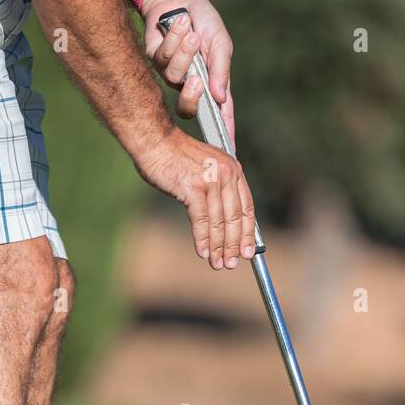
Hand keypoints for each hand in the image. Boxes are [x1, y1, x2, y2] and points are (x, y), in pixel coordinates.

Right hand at [135, 126, 254, 269]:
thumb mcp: (207, 167)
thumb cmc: (176, 156)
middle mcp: (226, 174)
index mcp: (233, 169)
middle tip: (231, 264)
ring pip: (218, 222)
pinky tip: (203, 252)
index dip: (247, 232)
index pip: (246, 207)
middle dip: (233, 245)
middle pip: (234, 218)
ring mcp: (210, 180)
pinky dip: (203, 239)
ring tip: (218, 264)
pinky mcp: (193, 187)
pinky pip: (201, 220)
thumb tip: (223, 222)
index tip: (248, 251)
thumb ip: (218, 188)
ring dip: (218, 247)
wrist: (156, 140)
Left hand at [141, 0, 236, 146]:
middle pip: (187, 109)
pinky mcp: (156, 61)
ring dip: (184, 52)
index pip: (220, 113)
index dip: (223, 132)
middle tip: (197, 79)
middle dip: (191, 96)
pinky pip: (163, 59)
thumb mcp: (220, 43)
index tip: (228, 149)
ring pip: (174, 78)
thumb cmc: (205, 22)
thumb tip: (220, 98)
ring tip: (190, 31)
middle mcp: (191, 84)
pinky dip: (173, 38)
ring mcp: (173, 74)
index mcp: (212, 82)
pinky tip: (179, 24)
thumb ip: (220, 69)